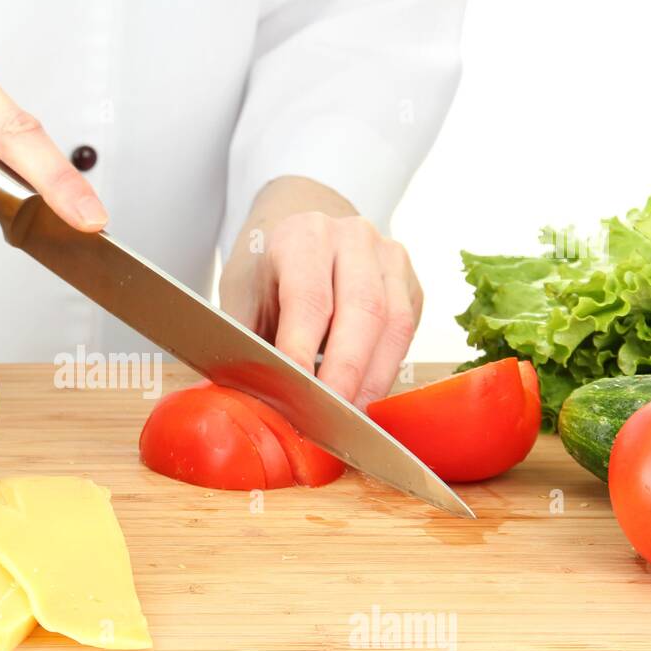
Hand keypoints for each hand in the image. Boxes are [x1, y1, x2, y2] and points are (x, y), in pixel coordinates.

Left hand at [220, 177, 422, 408]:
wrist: (302, 231)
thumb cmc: (267, 269)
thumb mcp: (240, 295)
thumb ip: (245, 340)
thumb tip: (249, 398)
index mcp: (304, 235)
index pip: (310, 298)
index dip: (304, 351)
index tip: (296, 396)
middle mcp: (354, 239)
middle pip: (364, 311)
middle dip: (347, 373)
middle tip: (329, 419)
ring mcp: (389, 259)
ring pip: (394, 326)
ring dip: (371, 380)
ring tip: (348, 419)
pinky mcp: (409, 285)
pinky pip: (405, 335)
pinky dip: (384, 372)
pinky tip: (363, 398)